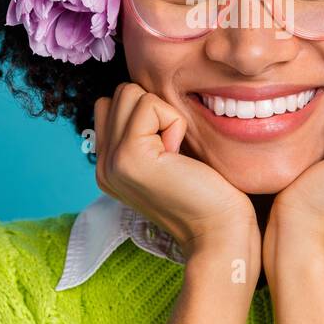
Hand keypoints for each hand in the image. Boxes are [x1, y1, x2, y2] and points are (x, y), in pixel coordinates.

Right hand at [94, 82, 258, 262]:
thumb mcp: (168, 157)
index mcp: (109, 166)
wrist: (220, 231)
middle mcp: (102, 165)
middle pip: (120, 93)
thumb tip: (143, 93)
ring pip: (130, 92)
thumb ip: (145, 131)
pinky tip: (179, 156)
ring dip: (163, 115)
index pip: (112, 104)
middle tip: (173, 152)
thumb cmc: (208, 192)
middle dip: (155, 110)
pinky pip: (149, 105)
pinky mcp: (128, 157)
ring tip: (175, 154)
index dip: (148, 113)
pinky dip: (173, 122)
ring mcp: (111, 162)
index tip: (169, 151)